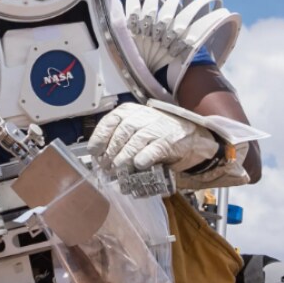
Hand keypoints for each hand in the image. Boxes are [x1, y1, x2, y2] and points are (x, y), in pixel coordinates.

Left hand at [88, 103, 217, 172]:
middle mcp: (142, 116)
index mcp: (129, 111)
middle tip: (107, 168)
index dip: (100, 137)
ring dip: (124, 158)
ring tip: (119, 171)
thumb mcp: (134, 130)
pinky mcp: (170, 140)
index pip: (110, 121)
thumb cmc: (155, 133)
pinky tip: (138, 165)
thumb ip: (117, 139)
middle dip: (111, 152)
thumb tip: (98, 158)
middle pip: (122, 132)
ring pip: (136, 140)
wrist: (189, 135)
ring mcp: (157, 127)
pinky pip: (154, 149)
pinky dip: (144, 158)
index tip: (95, 152)